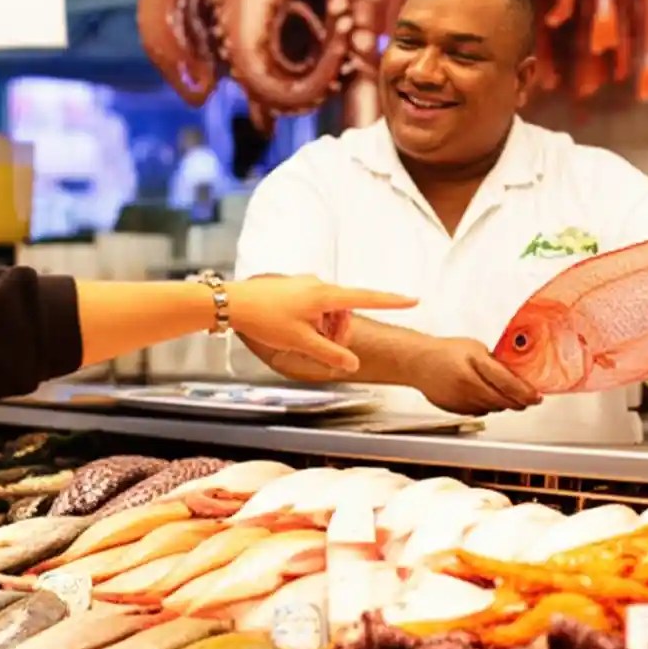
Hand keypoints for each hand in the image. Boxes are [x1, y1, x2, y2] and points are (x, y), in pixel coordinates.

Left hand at [224, 275, 416, 371]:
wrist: (233, 303)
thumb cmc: (266, 318)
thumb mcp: (301, 342)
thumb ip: (329, 353)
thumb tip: (352, 364)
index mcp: (326, 295)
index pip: (367, 298)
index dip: (392, 301)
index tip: (414, 300)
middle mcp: (319, 285)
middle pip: (346, 310)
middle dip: (340, 331)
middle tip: (325, 349)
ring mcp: (306, 284)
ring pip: (328, 310)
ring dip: (324, 328)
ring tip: (304, 340)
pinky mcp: (294, 288)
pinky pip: (314, 306)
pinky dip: (312, 321)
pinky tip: (294, 330)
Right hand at [416, 338, 542, 416]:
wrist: (418, 362)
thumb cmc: (444, 352)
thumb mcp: (475, 347)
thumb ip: (495, 361)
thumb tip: (518, 373)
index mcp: (474, 365)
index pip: (508, 384)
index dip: (526, 393)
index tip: (537, 396)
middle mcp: (467, 385)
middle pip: (503, 401)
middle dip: (518, 401)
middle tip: (528, 398)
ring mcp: (460, 400)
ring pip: (493, 408)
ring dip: (503, 404)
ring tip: (506, 395)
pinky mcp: (455, 410)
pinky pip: (479, 411)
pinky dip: (487, 406)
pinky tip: (484, 395)